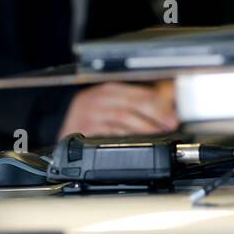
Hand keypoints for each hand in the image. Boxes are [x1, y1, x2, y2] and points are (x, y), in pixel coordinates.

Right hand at [58, 81, 178, 137]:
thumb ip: (135, 104)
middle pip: (132, 104)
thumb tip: (166, 107)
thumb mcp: (110, 104)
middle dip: (155, 115)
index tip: (173, 115)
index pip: (138, 93)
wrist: (60, 127)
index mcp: (108, 90)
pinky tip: (137, 142)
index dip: (159, 104)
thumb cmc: (89, 117)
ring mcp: (91, 114)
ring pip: (123, 117)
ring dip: (144, 127)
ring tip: (158, 134)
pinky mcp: (85, 130)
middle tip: (169, 125)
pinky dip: (126, 137)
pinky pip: (110, 133)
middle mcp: (99, 99)